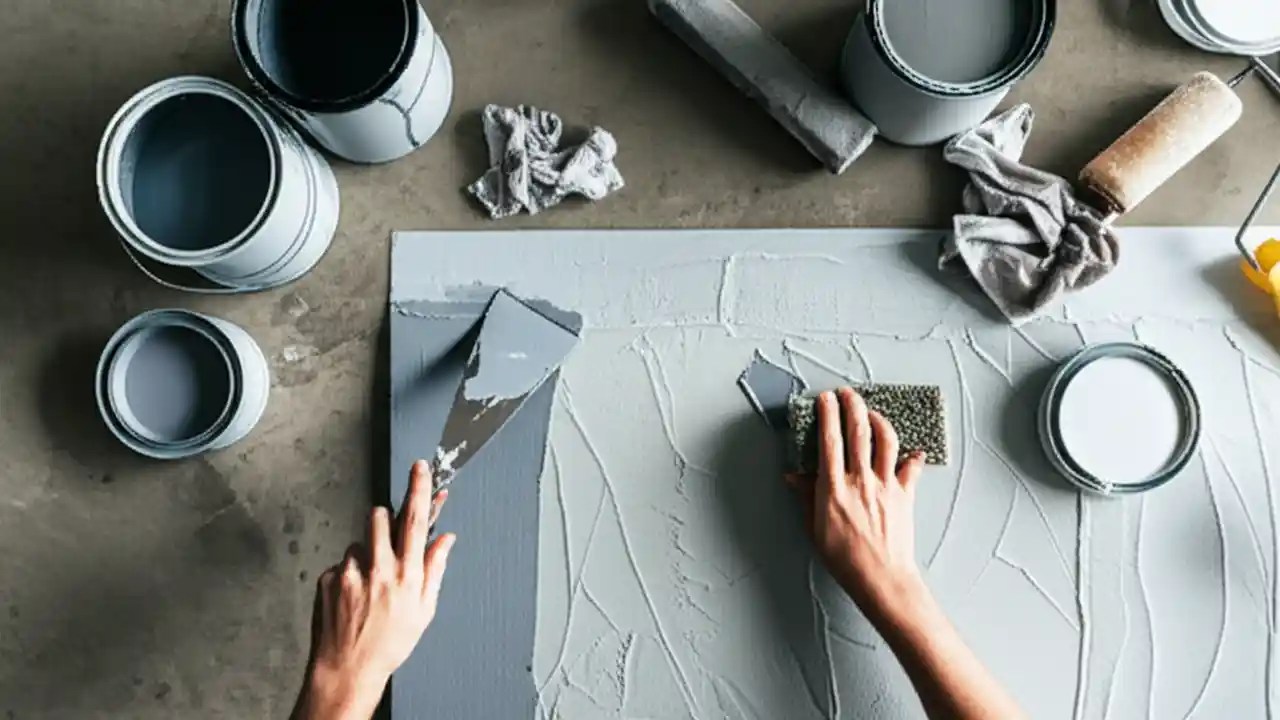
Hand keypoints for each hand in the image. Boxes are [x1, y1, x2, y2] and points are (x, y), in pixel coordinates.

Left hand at [292, 461, 454, 719]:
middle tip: (387, 542)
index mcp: (407, 575)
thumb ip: (435, 569)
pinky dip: (348, 573)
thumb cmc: (389, 644)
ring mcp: (349, 572)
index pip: (416, 520)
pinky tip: (352, 597)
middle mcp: (378, 569)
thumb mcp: (424, 610)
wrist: (347, 669)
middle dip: (385, 520)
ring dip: (365, 552)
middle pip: (380, 517)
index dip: (419, 489)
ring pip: (359, 540)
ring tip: (369, 584)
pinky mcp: (327, 578)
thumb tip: (445, 539)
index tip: (420, 468)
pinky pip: (340, 562)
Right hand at [787, 388, 927, 630]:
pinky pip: (911, 468)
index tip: (825, 399)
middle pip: (858, 432)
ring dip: (879, 420)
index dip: (827, 415)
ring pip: (886, 441)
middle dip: (853, 406)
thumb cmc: (845, 560)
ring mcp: (885, 486)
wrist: (882, 579)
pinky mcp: (904, 496)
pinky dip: (912, 456)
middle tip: (848, 393)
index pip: (829, 441)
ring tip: (872, 412)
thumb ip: (806, 498)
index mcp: (834, 489)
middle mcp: (860, 481)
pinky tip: (912, 450)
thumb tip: (793, 476)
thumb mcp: (814, 529)